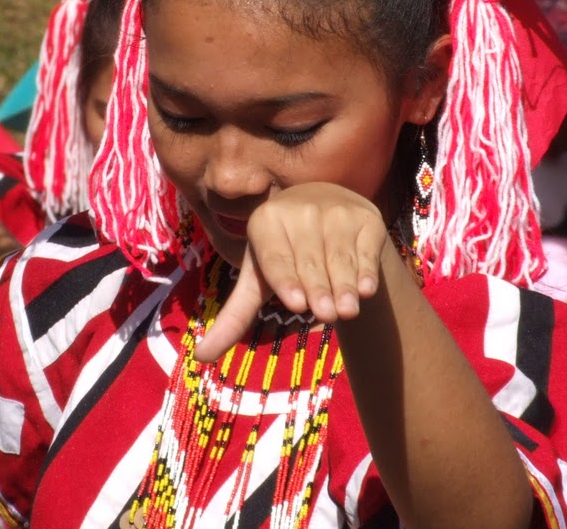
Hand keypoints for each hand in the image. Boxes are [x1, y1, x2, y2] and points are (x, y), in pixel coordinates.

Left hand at [196, 184, 387, 362]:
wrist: (326, 212)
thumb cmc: (285, 255)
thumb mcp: (259, 280)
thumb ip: (234, 316)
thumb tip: (199, 357)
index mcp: (264, 221)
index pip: (275, 256)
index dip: (285, 278)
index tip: (296, 303)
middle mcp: (299, 209)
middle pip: (309, 261)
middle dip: (318, 290)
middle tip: (326, 315)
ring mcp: (335, 210)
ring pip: (339, 259)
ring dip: (343, 287)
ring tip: (347, 312)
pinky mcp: (366, 217)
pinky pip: (365, 250)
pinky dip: (366, 270)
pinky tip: (367, 289)